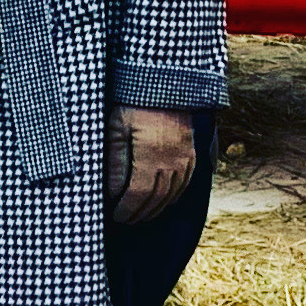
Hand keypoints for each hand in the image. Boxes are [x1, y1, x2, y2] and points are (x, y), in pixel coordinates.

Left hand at [107, 106, 195, 226]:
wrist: (165, 85)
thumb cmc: (134, 103)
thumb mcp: (117, 128)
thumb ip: (115, 161)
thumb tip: (113, 192)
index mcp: (151, 156)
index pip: (138, 194)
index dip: (127, 209)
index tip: (117, 217)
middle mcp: (172, 161)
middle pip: (156, 199)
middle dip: (140, 213)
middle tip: (126, 221)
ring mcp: (185, 158)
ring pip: (172, 194)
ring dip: (156, 209)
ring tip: (141, 216)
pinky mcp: (192, 153)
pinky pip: (185, 183)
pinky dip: (173, 197)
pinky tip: (164, 201)